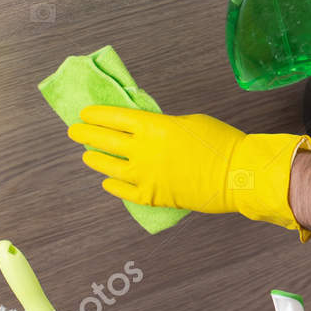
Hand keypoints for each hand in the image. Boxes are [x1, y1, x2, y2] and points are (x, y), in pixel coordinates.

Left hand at [69, 106, 310, 236]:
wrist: (236, 175)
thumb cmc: (220, 142)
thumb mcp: (189, 122)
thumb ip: (163, 126)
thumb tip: (151, 132)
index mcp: (152, 126)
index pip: (114, 117)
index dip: (97, 115)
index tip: (85, 113)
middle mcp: (142, 150)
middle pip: (105, 140)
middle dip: (86, 134)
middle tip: (74, 131)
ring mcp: (144, 176)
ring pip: (109, 166)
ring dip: (95, 159)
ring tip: (88, 156)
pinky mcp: (151, 196)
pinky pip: (124, 192)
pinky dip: (113, 186)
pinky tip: (107, 182)